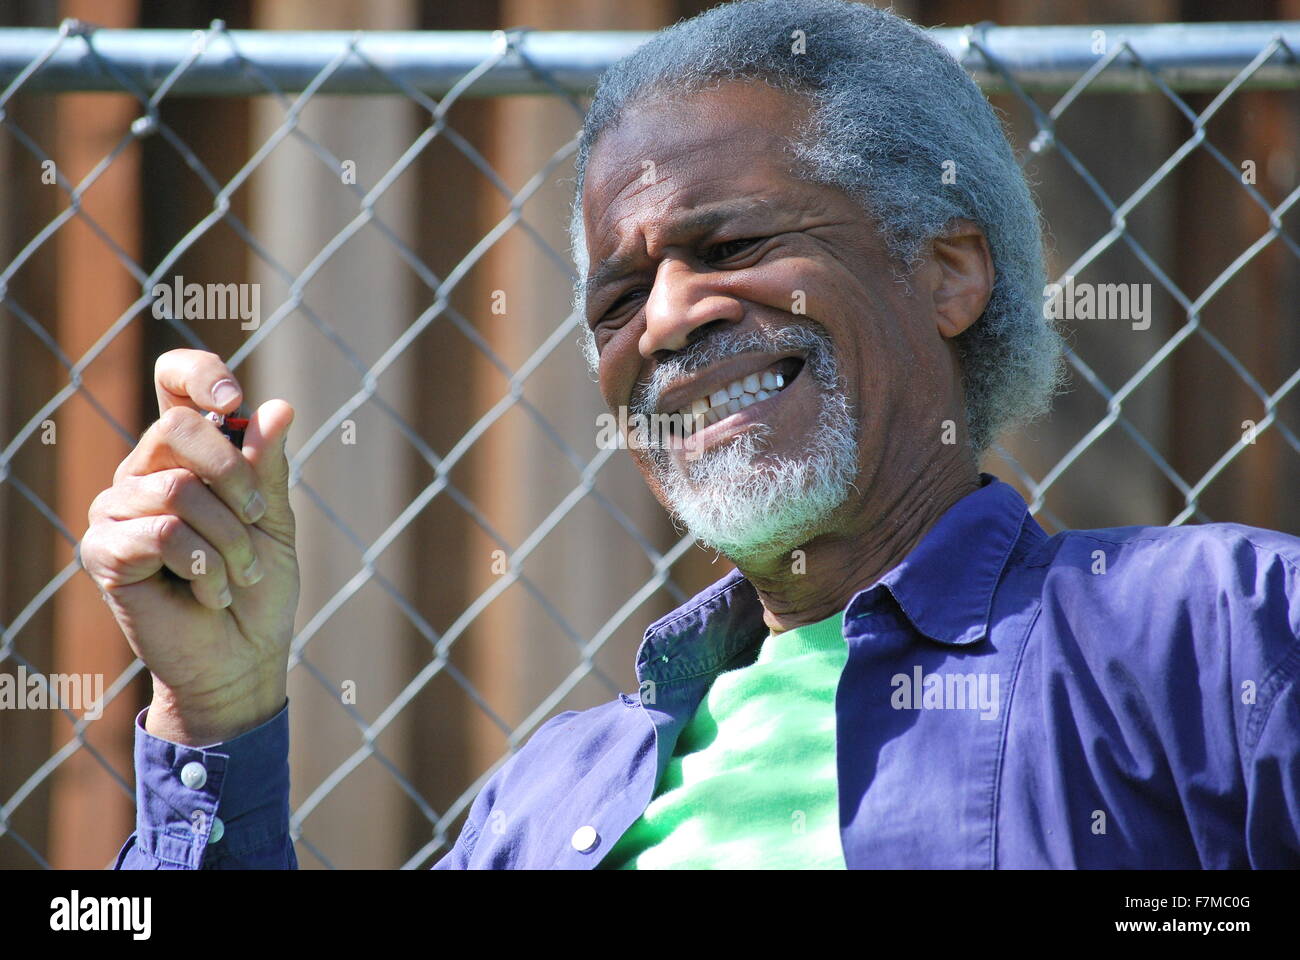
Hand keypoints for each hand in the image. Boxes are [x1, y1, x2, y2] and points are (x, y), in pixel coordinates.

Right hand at [80, 349, 297, 744]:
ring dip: (229, 538)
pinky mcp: (103, 550)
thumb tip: (278, 407)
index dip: (201, 375)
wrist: (242, 656)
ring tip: (239, 573)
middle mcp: (144, 470)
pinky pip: (161, 532)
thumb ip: (267, 465)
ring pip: (177, 488)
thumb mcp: (273, 519)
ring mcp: (116, 509)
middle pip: (178, 428)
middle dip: (236, 477)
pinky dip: (204, 565)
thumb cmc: (258, 586)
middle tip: (259, 520)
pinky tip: (211, 591)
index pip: (175, 382)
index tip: (233, 403)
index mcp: (186, 453)